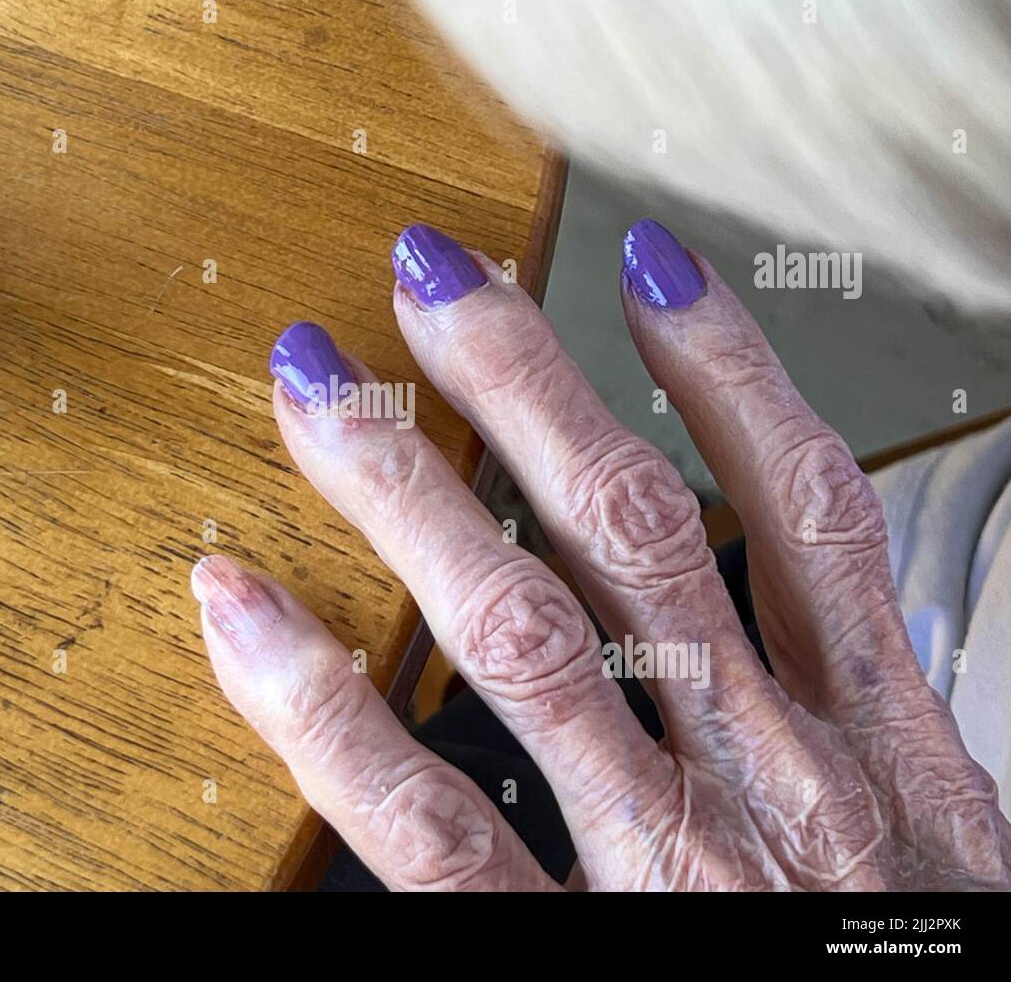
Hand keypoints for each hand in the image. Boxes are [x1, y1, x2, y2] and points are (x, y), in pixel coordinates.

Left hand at [192, 220, 1010, 890]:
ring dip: (409, 492)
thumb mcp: (939, 850)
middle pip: (631, 529)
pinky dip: (319, 703)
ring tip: (319, 386)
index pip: (804, 506)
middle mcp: (766, 781)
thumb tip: (768, 576)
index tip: (648, 269)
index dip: (728, 369)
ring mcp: (660, 863)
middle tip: (432, 277)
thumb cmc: (895, 965)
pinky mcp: (563, 952)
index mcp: (877, 750)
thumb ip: (847, 708)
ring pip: (519, 633)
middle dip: (525, 383)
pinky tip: (242, 607)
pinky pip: (422, 818)